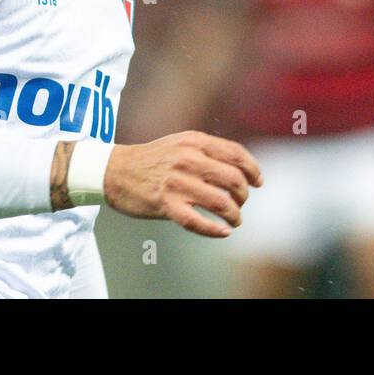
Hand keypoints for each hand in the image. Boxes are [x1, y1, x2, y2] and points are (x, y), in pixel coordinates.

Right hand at [103, 131, 263, 237]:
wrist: (114, 170)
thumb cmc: (153, 158)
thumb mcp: (181, 142)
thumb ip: (208, 150)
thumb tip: (240, 167)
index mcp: (195, 142)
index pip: (236, 154)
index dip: (253, 170)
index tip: (258, 182)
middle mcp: (188, 160)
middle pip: (234, 180)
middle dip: (243, 196)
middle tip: (241, 203)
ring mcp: (177, 183)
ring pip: (221, 203)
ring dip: (234, 215)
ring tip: (235, 220)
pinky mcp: (166, 205)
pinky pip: (198, 222)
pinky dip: (215, 230)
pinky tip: (222, 232)